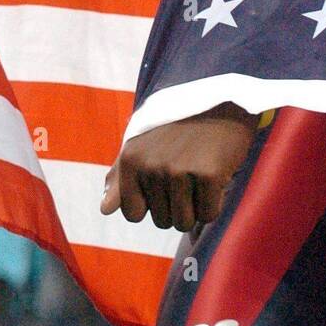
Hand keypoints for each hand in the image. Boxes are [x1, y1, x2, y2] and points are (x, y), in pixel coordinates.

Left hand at [100, 103, 258, 231]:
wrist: (221, 103)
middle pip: (162, 221)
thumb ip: (120, 178)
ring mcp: (180, 169)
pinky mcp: (208, 174)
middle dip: (177, 205)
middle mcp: (151, 165)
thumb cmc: (178, 129)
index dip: (151, 206)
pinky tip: (215, 176)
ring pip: (184, 223)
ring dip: (195, 207)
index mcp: (131, 158)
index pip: (133, 214)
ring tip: (199, 176)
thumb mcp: (142, 145)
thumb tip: (104, 210)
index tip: (163, 182)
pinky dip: (214, 203)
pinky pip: (209, 214)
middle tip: (187, 172)